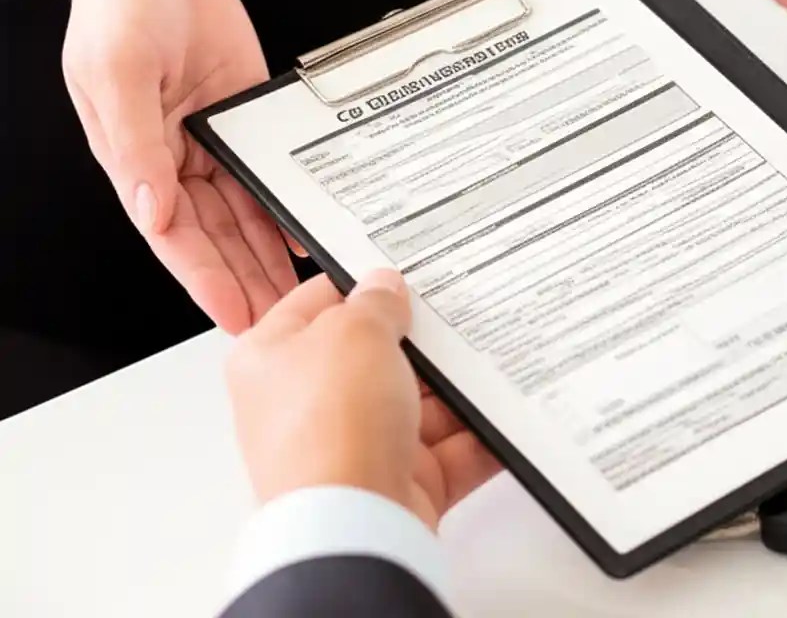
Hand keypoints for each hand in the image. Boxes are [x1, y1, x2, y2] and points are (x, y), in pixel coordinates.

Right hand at [46, 0, 296, 333]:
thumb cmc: (120, 7)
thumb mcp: (117, 75)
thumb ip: (134, 146)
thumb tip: (152, 209)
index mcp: (136, 160)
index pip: (173, 236)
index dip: (203, 279)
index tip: (233, 315)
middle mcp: (173, 162)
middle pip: (215, 239)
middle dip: (246, 283)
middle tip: (282, 326)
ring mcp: (210, 146)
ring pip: (244, 218)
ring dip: (269, 260)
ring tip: (302, 301)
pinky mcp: (241, 125)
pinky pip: (264, 178)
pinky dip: (282, 211)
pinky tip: (304, 240)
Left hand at [226, 270, 500, 528]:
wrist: (355, 522)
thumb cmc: (329, 427)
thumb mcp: (352, 332)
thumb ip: (374, 303)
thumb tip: (385, 288)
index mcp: (272, 359)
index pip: (317, 304)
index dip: (362, 284)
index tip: (404, 272)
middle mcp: (310, 405)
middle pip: (375, 356)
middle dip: (421, 340)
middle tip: (458, 310)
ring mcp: (356, 446)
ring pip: (419, 404)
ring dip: (456, 387)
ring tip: (493, 354)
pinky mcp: (400, 482)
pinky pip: (451, 450)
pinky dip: (480, 435)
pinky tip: (506, 410)